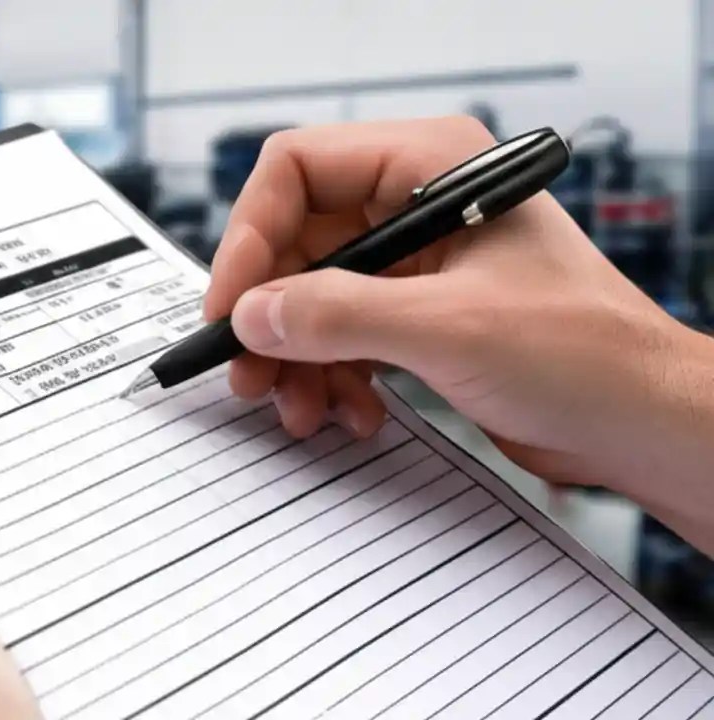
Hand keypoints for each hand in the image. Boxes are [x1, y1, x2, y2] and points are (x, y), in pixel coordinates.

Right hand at [204, 116, 713, 554]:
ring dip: (296, 357)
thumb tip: (254, 315)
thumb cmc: (588, 355)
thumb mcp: (450, 328)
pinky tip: (350, 413)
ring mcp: (414, 263)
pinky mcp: (416, 316)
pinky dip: (330, 376)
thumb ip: (340, 314)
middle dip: (272, 316)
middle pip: (295, 243)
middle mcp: (414, 205)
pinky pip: (340, 335)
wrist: (642, 423)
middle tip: (250, 374)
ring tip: (301, 409)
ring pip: (311, 297)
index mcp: (429, 166)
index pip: (298, 170)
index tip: (233, 305)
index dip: (251, 235)